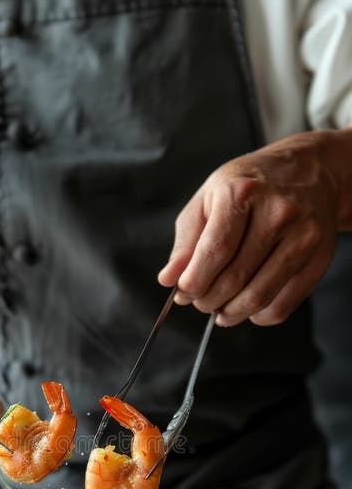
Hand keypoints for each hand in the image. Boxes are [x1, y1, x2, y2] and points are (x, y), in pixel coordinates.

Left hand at [159, 130, 350, 325]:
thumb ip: (186, 242)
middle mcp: (278, 213)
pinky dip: (259, 316)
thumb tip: (169, 281)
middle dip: (209, 301)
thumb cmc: (250, 186)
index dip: (194, 282)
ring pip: (259, 297)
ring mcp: (304, 236)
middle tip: (201, 303)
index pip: (214, 252)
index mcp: (243, 193)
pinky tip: (248, 307)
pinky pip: (284, 304)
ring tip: (220, 310)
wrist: (310, 171)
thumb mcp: (209, 199)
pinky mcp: (319, 259)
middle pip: (235, 278)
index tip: (184, 293)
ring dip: (232, 313)